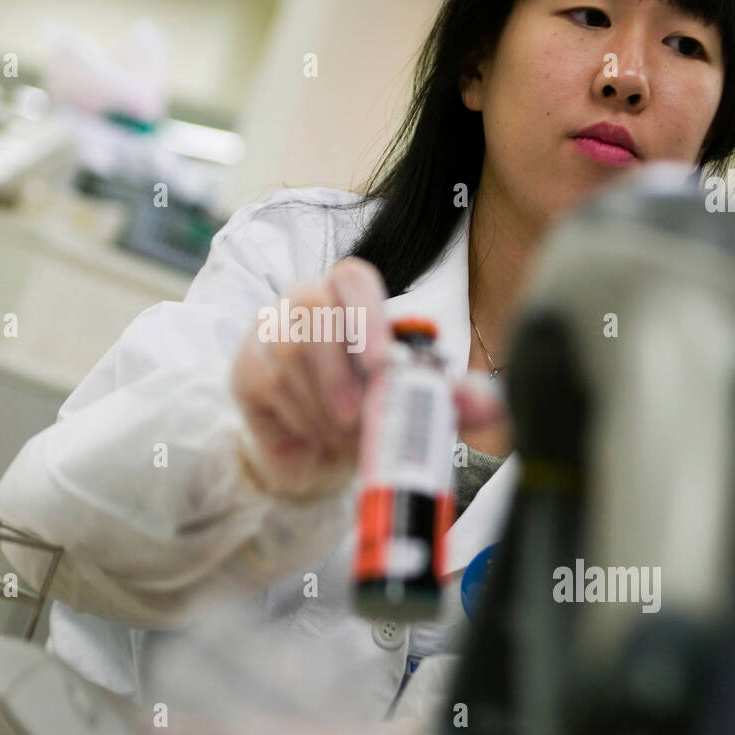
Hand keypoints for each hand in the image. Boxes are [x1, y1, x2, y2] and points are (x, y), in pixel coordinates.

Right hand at [231, 257, 509, 498]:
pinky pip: (267, 381)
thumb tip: (490, 403)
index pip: (353, 275)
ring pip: (289, 350)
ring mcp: (269, 330)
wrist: (319, 459)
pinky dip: (298, 415)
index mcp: (351, 297)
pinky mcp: (244, 366)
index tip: (382, 365)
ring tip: (343, 433)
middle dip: (340, 372)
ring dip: (322, 402)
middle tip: (360, 418)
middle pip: (311, 306)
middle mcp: (305, 301)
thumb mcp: (417, 408)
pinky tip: (314, 431)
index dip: (367, 315)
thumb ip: (454, 401)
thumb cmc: (369, 416)